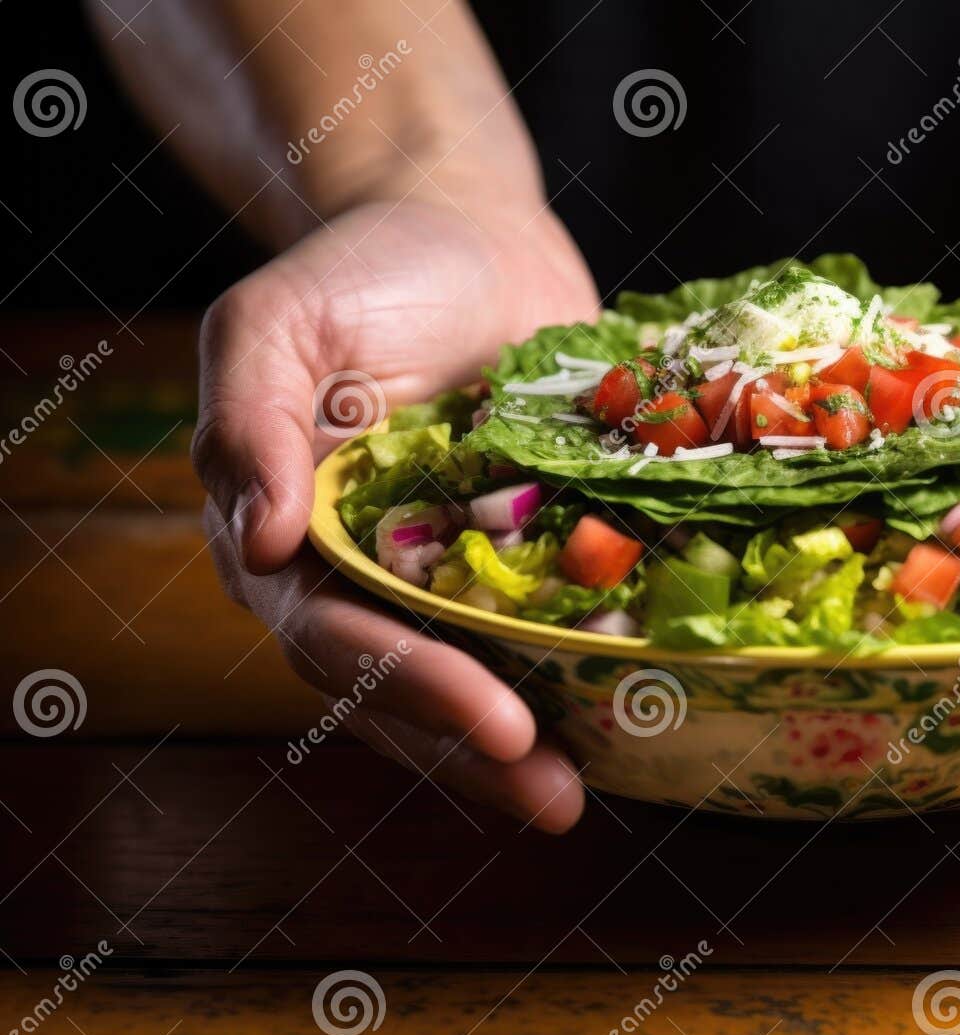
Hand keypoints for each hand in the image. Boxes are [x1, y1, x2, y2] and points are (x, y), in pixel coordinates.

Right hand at [196, 200, 599, 828]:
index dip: (410, 686)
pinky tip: (634, 712)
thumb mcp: (279, 320)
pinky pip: (547, 629)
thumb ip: (249, 419)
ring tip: (585, 796)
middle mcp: (365, 578)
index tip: (496, 723)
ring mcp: (448, 576)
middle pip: (406, 691)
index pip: (337, 635)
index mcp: (291, 540)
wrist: (471, 236)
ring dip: (525, 749)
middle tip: (554, 797)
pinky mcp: (525, 557)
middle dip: (475, 751)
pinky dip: (582, 674)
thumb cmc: (366, 270)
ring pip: (477, 680)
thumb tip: (258, 541)